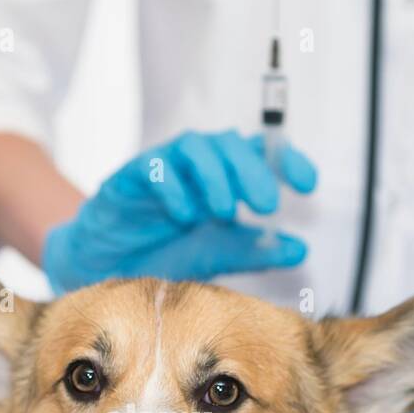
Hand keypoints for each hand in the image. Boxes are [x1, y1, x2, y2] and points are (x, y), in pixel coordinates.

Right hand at [42, 130, 317, 293]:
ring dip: (215, 177)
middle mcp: (196, 166)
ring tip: (225, 212)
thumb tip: (300, 249)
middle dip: (253, 171)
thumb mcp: (215, 255)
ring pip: (195, 148)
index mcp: (223, 178)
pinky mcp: (130, 178)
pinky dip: (174, 188)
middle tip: (267, 204)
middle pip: (230, 144)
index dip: (287, 160)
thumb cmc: (162, 254)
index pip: (260, 152)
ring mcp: (163, 168)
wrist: (105, 268)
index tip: (308, 184)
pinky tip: (185, 216)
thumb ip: (254, 250)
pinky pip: (154, 167)